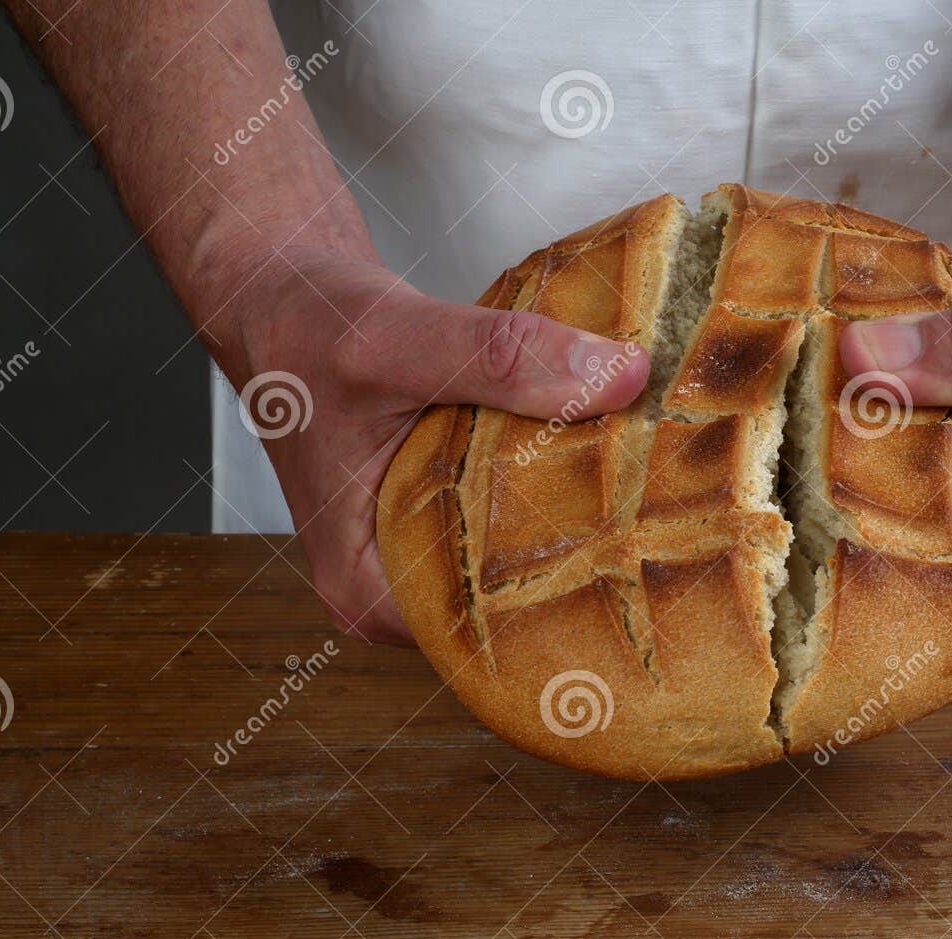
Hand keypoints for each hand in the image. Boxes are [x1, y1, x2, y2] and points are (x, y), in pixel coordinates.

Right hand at [222, 251, 648, 644]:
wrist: (287, 293)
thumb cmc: (308, 329)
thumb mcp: (398, 341)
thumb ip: (501, 359)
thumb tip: (619, 377)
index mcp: (365, 588)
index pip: (486, 633)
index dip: (564, 598)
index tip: (638, 554)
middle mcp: (397, 587)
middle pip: (514, 601)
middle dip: (586, 562)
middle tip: (664, 520)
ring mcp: (426, 552)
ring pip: (524, 556)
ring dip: (581, 520)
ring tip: (652, 491)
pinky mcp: (452, 512)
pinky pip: (521, 515)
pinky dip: (561, 485)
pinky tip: (612, 459)